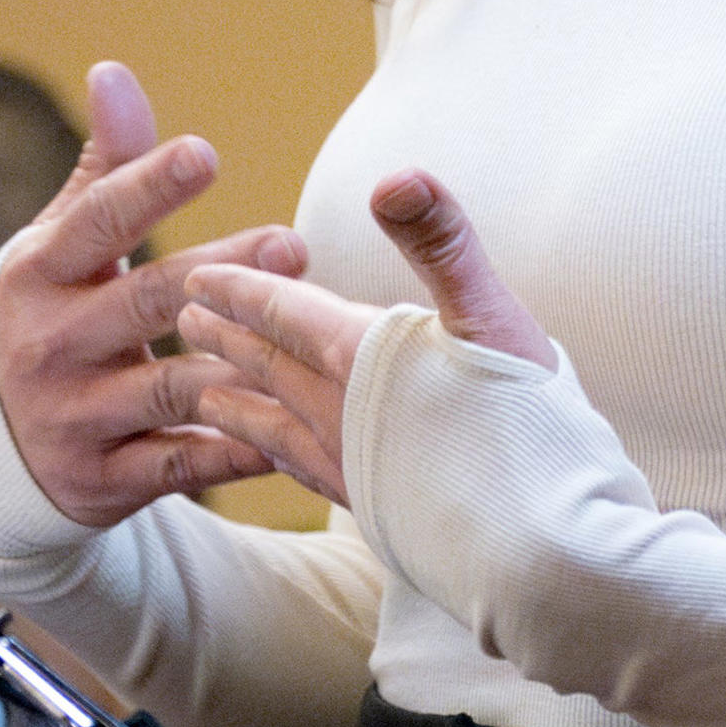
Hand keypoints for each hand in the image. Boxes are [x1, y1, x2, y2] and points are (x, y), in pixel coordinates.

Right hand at [0, 63, 311, 525]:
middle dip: (218, 275)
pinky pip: (182, 468)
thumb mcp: (59, 247)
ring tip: (305, 340)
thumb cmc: (50, 316)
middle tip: (292, 245)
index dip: (147, 187)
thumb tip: (114, 69)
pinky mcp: (104, 480)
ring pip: (169, 390)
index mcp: (36, 274)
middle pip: (143, 303)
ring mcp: (73, 417)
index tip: (203, 153)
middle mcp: (48, 344)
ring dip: (239, 366)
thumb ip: (103, 167)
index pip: (95, 222)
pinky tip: (294, 430)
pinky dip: (237, 453)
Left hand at [177, 170, 548, 506]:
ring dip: (238, 400)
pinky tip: (278, 459)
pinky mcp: (371, 510)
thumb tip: (394, 177)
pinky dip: (275, 454)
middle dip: (228, 338)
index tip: (198, 279)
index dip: (241, 290)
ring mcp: (351, 466)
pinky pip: (301, 471)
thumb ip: (442, 241)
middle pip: (269, 365)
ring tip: (204, 392)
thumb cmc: (528, 420)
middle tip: (183, 319)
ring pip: (275, 423)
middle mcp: (340, 412)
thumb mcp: (490, 312)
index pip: (283, 312)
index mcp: (360, 355)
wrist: (542, 550)